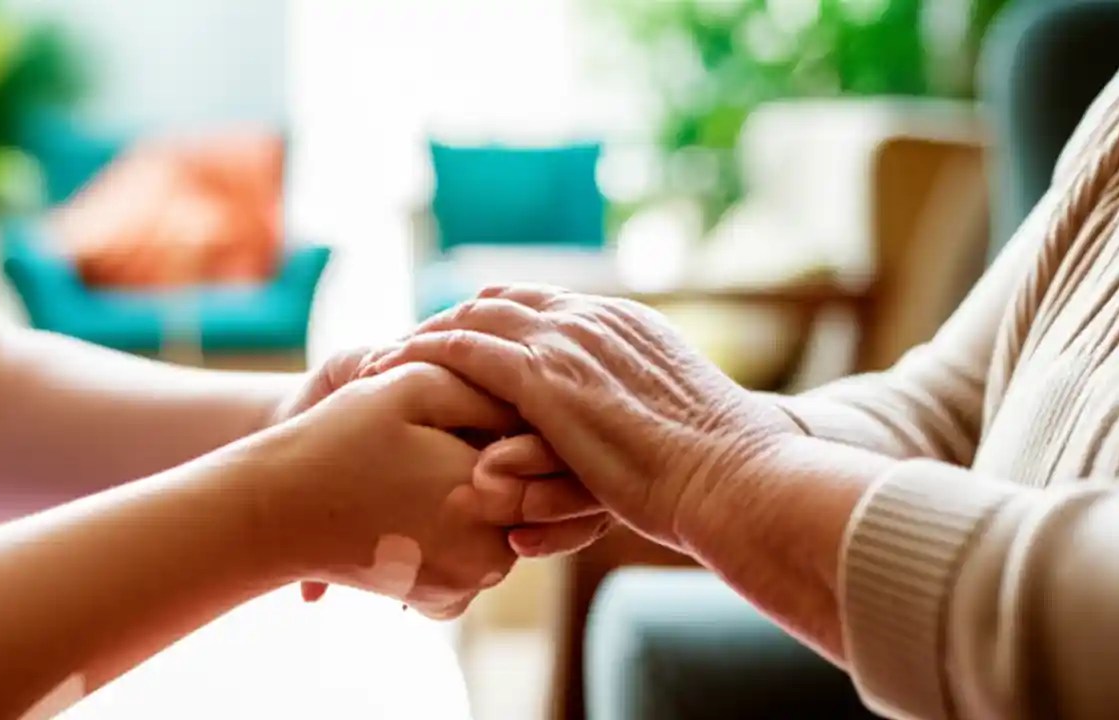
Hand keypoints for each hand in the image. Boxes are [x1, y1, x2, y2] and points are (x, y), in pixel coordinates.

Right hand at [276, 344, 606, 600]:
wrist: (274, 510)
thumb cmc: (339, 438)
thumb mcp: (412, 386)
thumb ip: (486, 391)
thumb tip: (536, 403)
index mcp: (484, 497)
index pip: (548, 455)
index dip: (533, 423)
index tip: (504, 403)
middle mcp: (486, 557)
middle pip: (534, 496)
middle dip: (514, 462)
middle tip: (460, 435)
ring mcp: (466, 586)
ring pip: (507, 527)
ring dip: (488, 496)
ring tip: (434, 466)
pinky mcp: (445, 602)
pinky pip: (478, 557)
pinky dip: (462, 530)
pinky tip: (423, 503)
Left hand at [364, 285, 801, 553]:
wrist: (733, 477)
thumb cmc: (714, 469)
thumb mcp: (671, 419)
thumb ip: (632, 406)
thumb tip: (616, 425)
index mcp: (621, 321)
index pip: (538, 303)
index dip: (493, 319)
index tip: (462, 339)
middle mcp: (589, 318)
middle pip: (498, 300)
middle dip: (451, 319)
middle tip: (409, 346)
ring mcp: (566, 342)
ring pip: (472, 318)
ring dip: (426, 335)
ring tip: (386, 357)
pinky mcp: (543, 378)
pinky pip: (463, 351)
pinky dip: (423, 356)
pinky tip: (393, 372)